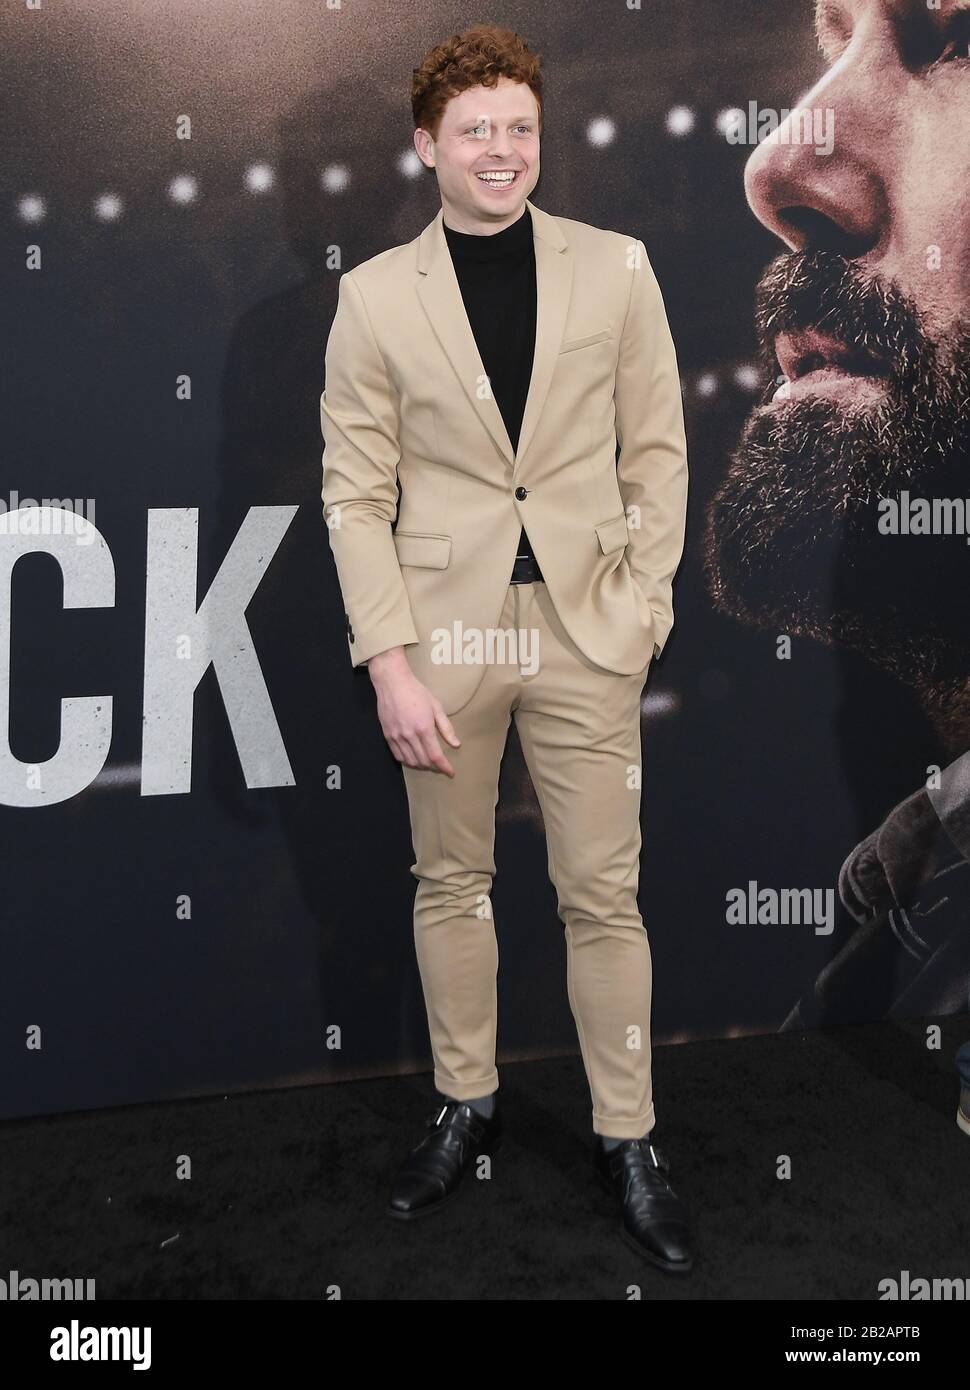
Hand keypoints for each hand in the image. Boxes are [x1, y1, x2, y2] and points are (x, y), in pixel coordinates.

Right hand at [367, 648, 460, 774]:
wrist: (392, 683)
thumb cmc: (416, 692)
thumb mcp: (436, 707)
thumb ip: (446, 728)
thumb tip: (456, 744)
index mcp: (424, 728)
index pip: (436, 756)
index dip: (444, 767)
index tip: (450, 772)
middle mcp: (410, 736)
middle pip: (423, 762)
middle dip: (434, 767)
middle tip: (441, 766)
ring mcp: (397, 737)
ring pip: (410, 762)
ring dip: (421, 766)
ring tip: (428, 763)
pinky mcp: (387, 736)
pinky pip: (398, 756)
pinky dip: (407, 761)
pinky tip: (413, 758)